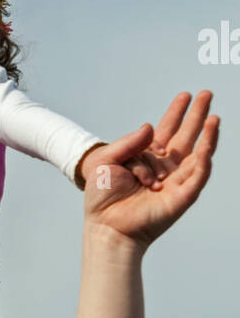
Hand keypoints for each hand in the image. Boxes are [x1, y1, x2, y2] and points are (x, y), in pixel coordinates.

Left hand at [81, 91, 218, 249]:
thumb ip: (128, 143)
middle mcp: (164, 167)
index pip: (166, 131)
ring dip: (207, 135)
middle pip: (186, 137)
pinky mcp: (182, 196)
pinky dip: (203, 161)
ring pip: (197, 154)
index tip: (185, 95)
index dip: (176, 113)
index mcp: (146, 157)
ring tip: (214, 117)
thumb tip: (150, 127)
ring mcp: (175, 181)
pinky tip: (207, 145)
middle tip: (207, 93)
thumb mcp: (105, 160)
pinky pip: (197, 176)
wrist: (106, 224)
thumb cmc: (103, 196)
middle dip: (197, 116)